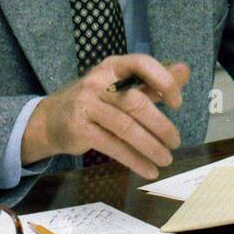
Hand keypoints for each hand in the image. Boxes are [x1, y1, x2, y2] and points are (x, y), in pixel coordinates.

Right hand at [22, 55, 189, 179]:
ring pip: (125, 127)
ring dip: (150, 146)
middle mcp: (98, 81)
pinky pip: (113, 146)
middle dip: (160, 125)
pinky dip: (134, 160)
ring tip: (166, 159)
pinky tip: (148, 169)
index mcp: (112, 66)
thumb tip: (184, 71)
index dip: (163, 81)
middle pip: (135, 102)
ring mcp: (86, 104)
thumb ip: (151, 82)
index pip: (141, 64)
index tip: (177, 103)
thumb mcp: (120, 87)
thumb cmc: (94, 101)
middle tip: (176, 141)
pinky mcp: (80, 129)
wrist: (49, 120)